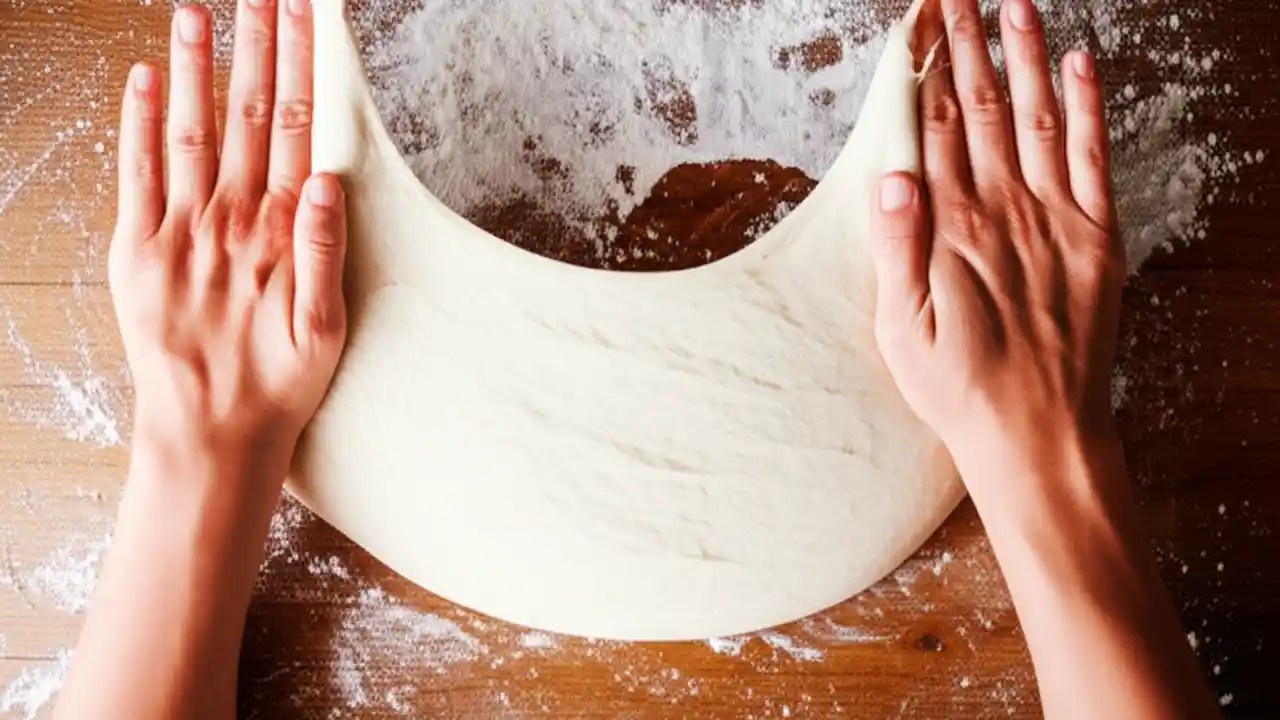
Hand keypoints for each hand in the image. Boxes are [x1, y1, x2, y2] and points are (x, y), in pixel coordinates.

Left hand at [110, 2, 346, 473]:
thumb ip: (322, 250)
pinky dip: (140, 126)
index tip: (304, 19)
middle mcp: (228, 224)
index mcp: (279, 237)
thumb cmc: (276, 386)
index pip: (296, 132)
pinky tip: (144, 82)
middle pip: (248, 118)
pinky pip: (137, 176)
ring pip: (191, 133)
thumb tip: (326, 182)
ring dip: (194, 70)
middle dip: (257, 49)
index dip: (301, 69)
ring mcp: (179, 234)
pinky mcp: (139, 253)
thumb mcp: (325, 328)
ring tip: (196, 13)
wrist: (210, 435)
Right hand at [870, 0, 1123, 491]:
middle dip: (969, 47)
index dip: (927, 71)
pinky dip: (1089, 108)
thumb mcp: (901, 329)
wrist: (1037, 433)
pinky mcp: (1096, 238)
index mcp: (950, 229)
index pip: (936, 128)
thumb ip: (897, 248)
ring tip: (1014, 7)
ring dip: (1026, 58)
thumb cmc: (958, 387)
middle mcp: (1003, 210)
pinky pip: (1094, 158)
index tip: (923, 24)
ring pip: (1038, 118)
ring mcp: (1055, 219)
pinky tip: (1080, 65)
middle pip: (983, 110)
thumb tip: (893, 176)